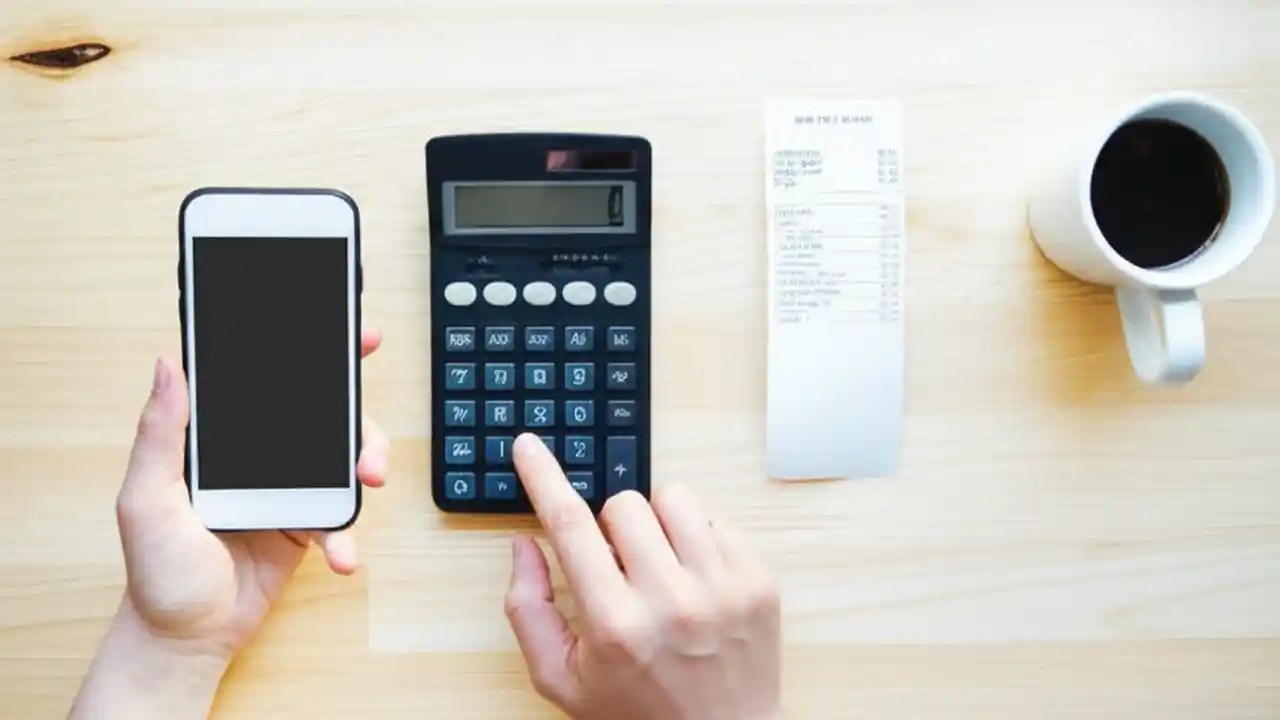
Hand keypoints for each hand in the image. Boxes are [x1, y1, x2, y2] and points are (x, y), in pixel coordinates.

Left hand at [69, 328, 388, 719]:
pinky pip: (341, 516)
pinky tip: (342, 554)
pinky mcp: (306, 525)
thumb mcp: (145, 499)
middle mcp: (258, 457)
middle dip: (356, 412)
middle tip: (368, 419)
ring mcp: (287, 489)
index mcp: (220, 440)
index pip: (265, 383)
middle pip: (321, 414)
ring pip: (342, 457)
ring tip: (368, 480)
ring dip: (364, 462)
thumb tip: (166, 364)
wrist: (186, 638)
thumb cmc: (156, 571)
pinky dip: (348, 534)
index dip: (308, 354)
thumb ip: (160, 434)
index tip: (347, 334)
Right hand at [504, 434, 781, 719]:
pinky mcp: (759, 582)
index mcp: (615, 624)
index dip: (543, 477)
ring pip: (675, 498)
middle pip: (624, 504)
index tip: (529, 446)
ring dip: (657, 522)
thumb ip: (528, 609)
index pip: (570, 525)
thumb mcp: (561, 679)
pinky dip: (698, 537)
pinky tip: (693, 577)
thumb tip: (525, 543)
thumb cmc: (637, 714)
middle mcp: (672, 601)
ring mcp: (723, 588)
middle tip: (619, 568)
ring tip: (659, 565)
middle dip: (611, 528)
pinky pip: (718, 517)